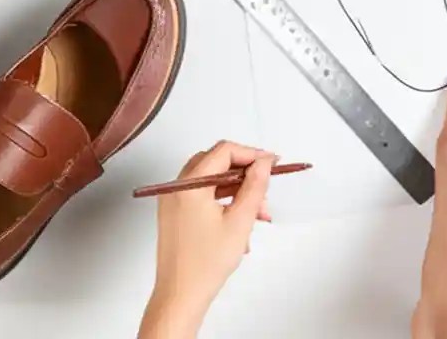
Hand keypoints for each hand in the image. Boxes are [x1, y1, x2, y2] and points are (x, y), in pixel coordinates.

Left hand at [140, 142, 274, 337]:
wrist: (180, 296)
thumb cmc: (206, 263)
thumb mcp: (240, 221)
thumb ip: (254, 186)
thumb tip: (264, 163)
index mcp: (190, 185)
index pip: (224, 151)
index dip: (251, 154)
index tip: (272, 164)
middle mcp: (177, 188)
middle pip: (216, 163)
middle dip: (245, 173)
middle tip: (265, 186)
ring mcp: (174, 201)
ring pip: (212, 181)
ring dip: (238, 191)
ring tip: (260, 213)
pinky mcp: (176, 215)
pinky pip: (204, 196)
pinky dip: (225, 202)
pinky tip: (242, 224)